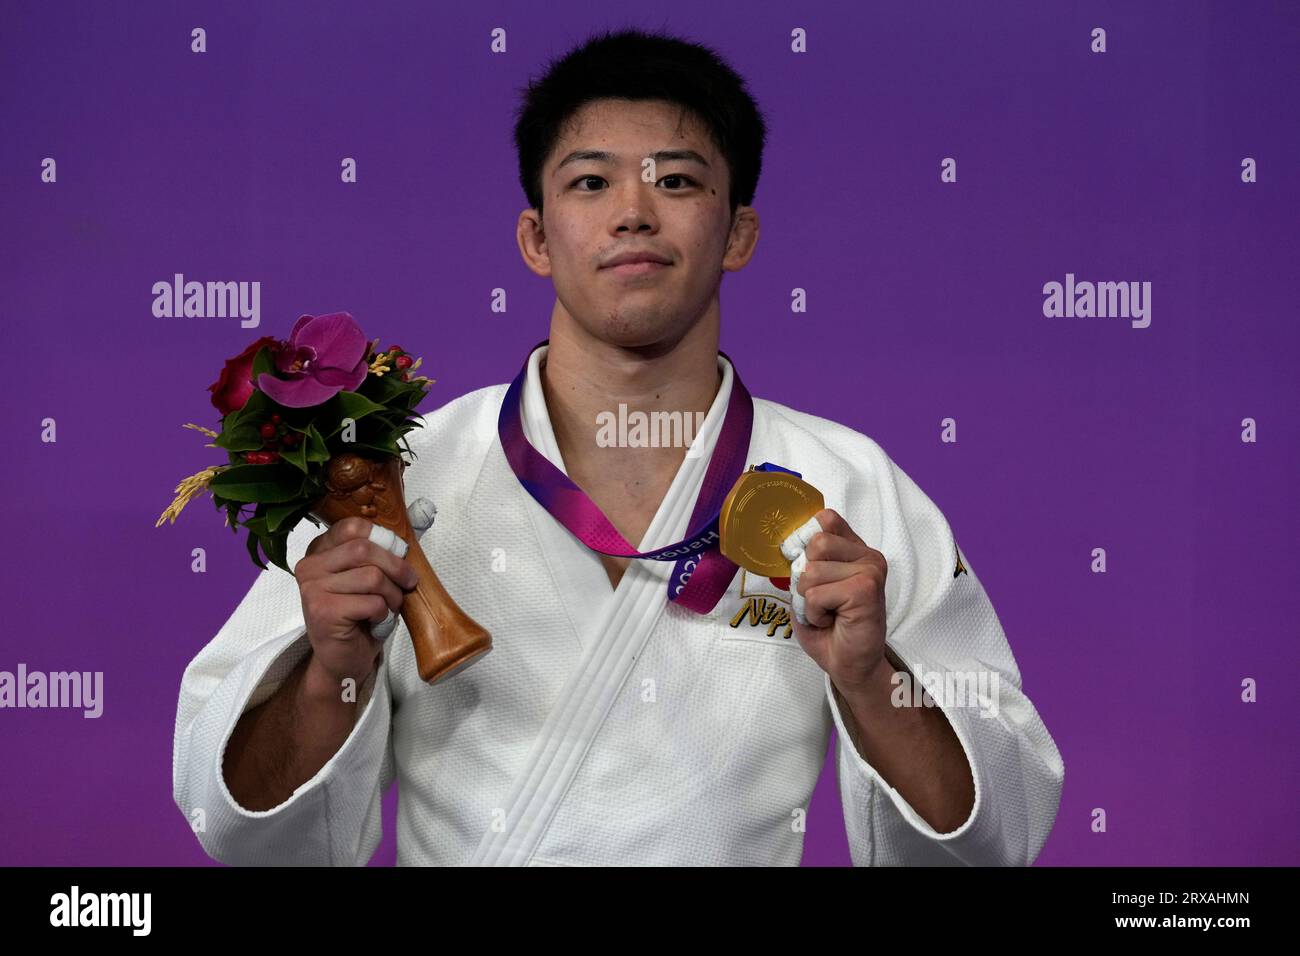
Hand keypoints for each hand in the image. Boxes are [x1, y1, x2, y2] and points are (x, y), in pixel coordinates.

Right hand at [295, 516, 419, 688]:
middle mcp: (310, 566)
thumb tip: (422, 514)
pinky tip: (375, 623)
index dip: (384, 538)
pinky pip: (372, 603)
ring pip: (372, 577)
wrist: (343, 660)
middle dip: (396, 568)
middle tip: (407, 585)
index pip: (353, 526)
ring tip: (387, 609)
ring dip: (392, 596)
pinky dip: (384, 615)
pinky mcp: (323, 611)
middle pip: (364, 549)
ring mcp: (312, 588)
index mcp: (320, 550)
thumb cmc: (361, 615)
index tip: (399, 554)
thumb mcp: (371, 575)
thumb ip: (385, 548)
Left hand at [786, 508, 889, 695]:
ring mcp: (870, 571)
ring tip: (827, 612)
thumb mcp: (810, 588)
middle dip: (805, 577)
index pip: (826, 519)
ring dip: (809, 599)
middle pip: (816, 543)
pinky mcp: (865, 590)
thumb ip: (804, 563)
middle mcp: (867, 556)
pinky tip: (832, 621)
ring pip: (812, 571)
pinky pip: (816, 594)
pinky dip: (814, 612)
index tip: (803, 565)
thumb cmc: (830, 628)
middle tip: (820, 599)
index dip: (805, 540)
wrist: (850, 665)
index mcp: (855, 549)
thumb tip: (789, 546)